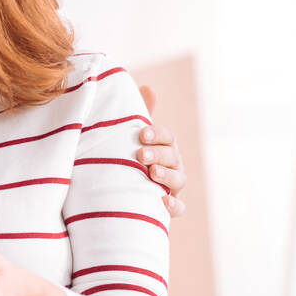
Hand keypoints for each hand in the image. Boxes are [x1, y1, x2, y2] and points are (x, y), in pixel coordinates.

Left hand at [136, 84, 187, 217]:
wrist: (115, 194)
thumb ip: (138, 116)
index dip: (157, 134)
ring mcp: (173, 187)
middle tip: (141, 154)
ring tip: (151, 173)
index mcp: (164, 146)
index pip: (168, 136)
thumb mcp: (128, 138)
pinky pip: (178, 208)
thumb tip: (147, 87)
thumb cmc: (126, 159)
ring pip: (179, 180)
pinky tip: (162, 201)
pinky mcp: (168, 209)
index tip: (141, 134)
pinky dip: (173, 206)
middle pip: (174, 156)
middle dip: (159, 154)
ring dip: (167, 176)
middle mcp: (172, 165)